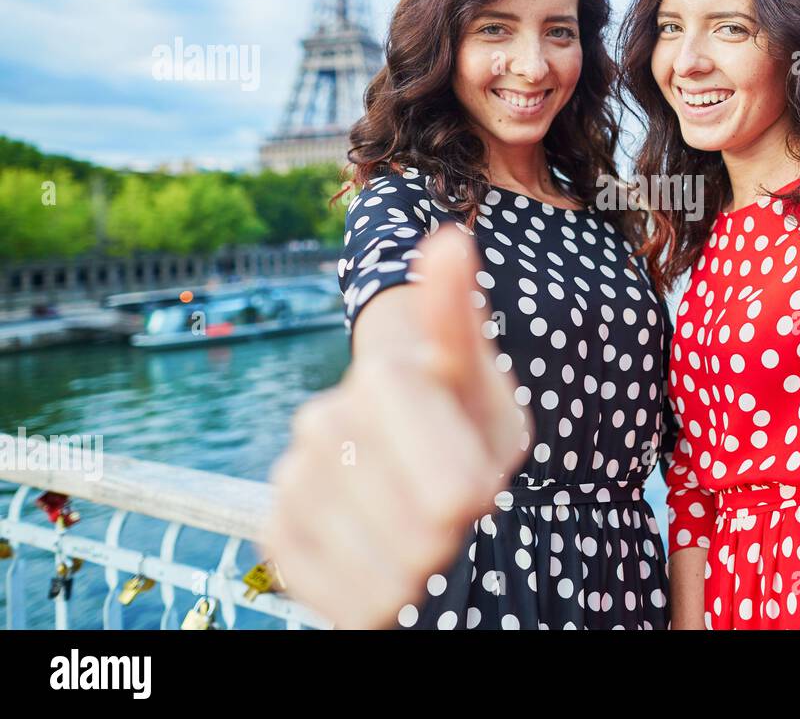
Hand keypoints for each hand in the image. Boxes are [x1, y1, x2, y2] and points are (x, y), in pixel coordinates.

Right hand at [258, 227, 528, 628]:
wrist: (411, 453)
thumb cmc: (462, 415)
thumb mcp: (483, 379)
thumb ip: (459, 320)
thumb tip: (450, 239)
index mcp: (387, 377)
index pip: (448, 486)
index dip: (468, 493)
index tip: (478, 489)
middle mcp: (325, 420)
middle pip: (423, 532)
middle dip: (453, 531)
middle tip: (451, 503)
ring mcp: (295, 476)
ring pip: (384, 578)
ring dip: (419, 568)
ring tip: (420, 527)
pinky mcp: (277, 531)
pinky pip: (338, 598)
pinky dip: (377, 596)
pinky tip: (385, 557)